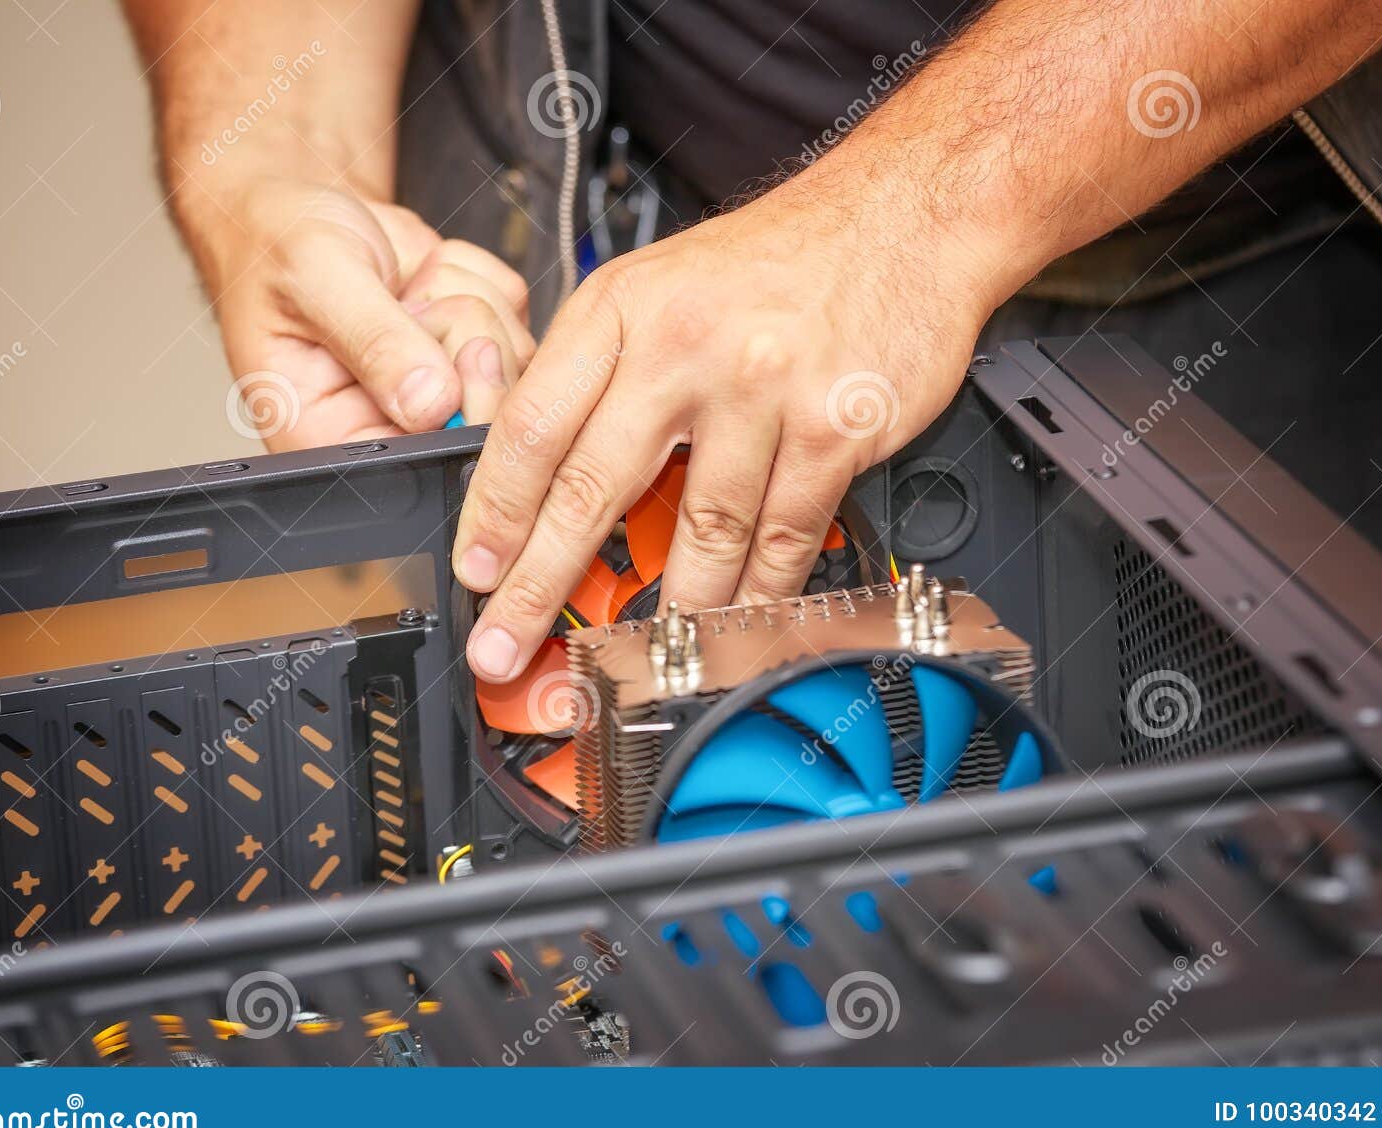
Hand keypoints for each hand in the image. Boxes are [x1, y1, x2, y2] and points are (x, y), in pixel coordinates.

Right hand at [184, 180, 534, 449]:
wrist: (300, 206)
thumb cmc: (279, 244)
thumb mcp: (313, 280)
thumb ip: (373, 341)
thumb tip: (432, 403)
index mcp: (336, 438)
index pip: (423, 465)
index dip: (453, 416)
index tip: (435, 358)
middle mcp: (397, 428)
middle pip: (491, 416)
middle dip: (459, 341)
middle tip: (408, 308)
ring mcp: (447, 389)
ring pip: (513, 360)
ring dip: (466, 302)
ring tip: (403, 291)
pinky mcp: (477, 346)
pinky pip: (518, 313)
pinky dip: (479, 277)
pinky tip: (425, 275)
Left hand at [453, 172, 1000, 681]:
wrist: (904, 214)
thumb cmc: (779, 260)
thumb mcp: (659, 285)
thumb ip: (599, 369)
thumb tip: (540, 470)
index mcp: (622, 307)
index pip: (532, 424)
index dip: (494, 512)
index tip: (477, 572)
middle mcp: (682, 344)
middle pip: (592, 488)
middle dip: (541, 584)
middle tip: (508, 647)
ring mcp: (761, 387)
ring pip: (698, 531)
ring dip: (667, 612)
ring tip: (640, 658)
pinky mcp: (832, 427)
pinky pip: (782, 536)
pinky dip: (756, 592)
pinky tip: (735, 620)